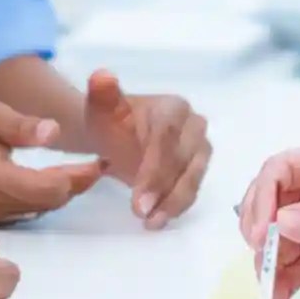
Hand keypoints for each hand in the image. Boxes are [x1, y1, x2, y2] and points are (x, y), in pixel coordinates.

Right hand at [0, 99, 100, 224]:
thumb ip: (19, 124)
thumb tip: (54, 133)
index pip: (42, 188)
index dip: (73, 178)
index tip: (96, 162)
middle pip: (46, 203)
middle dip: (74, 185)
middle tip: (98, 165)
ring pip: (39, 210)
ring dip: (61, 193)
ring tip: (84, 171)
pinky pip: (26, 212)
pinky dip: (43, 198)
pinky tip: (55, 181)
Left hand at [85, 70, 210, 229]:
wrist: (115, 135)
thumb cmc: (109, 122)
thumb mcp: (100, 108)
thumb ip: (101, 94)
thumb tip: (101, 76)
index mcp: (174, 107)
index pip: (169, 136)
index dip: (156, 166)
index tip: (138, 193)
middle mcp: (194, 127)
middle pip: (185, 160)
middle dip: (163, 188)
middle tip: (140, 211)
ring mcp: (199, 151)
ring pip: (193, 179)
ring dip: (173, 203)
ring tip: (150, 222)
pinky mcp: (196, 171)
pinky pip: (192, 191)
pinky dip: (176, 208)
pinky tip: (156, 221)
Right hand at [238, 143, 299, 298]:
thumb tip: (282, 221)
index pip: (282, 169)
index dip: (264, 195)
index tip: (262, 229)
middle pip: (268, 201)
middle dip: (257, 228)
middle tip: (260, 254)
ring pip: (272, 236)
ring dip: (265, 259)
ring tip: (270, 284)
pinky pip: (288, 264)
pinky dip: (279, 279)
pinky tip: (279, 295)